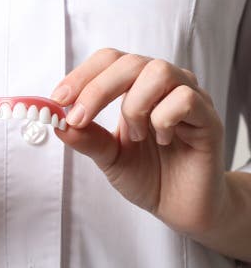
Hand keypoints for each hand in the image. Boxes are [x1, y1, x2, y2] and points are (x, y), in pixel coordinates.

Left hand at [51, 48, 227, 236]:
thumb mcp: (108, 156)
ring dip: (135, 105)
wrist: (181, 207)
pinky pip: (186, 99)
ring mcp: (190, 97)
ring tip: (135, 134)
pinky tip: (162, 140)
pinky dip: (164, 118)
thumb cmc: (149, 175)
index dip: (81, 75)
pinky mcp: (209, 118)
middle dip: (97, 89)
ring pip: (158, 72)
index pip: (108, 60)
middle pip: (130, 61)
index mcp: (136, 87)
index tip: (58, 99)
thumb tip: (57, 122)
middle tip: (79, 119)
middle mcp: (163, 85)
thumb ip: (86, 137)